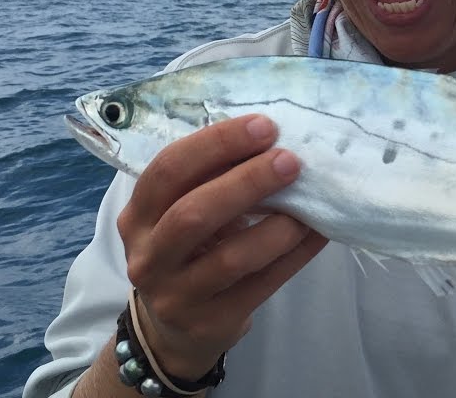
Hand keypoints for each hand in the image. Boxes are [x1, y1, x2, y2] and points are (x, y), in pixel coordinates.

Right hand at [114, 114, 328, 378]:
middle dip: (247, 182)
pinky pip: (261, 286)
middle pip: (194, 213)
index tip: (264, 126)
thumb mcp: (179, 213)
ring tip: (310, 205)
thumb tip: (273, 140)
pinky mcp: (210, 323)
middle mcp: (148, 256)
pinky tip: (318, 232)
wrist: (175, 328)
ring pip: (230, 258)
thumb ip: (209, 181)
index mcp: (137, 216)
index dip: (216, 144)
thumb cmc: (188, 250)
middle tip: (291, 161)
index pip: (168, 170)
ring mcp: (176, 295)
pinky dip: (294, 256)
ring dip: (277, 227)